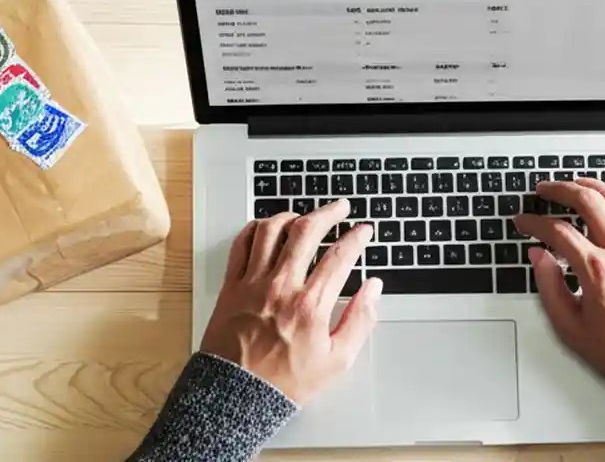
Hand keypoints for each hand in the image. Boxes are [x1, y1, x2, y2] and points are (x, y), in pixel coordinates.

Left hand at [200, 199, 382, 403]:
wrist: (236, 396)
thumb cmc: (285, 382)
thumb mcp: (337, 361)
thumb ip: (360, 320)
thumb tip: (373, 289)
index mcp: (310, 305)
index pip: (339, 256)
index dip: (356, 237)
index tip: (364, 230)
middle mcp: (281, 287)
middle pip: (306, 231)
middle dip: (329, 213)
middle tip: (340, 208)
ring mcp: (252, 283)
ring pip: (271, 230)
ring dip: (292, 216)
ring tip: (304, 216)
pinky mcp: (231, 286)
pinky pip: (241, 245)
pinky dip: (255, 229)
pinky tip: (266, 228)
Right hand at [516, 179, 604, 384]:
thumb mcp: (572, 328)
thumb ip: (550, 287)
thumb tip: (538, 257)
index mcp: (596, 270)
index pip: (557, 231)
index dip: (534, 222)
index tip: (524, 222)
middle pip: (587, 201)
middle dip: (560, 189)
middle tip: (545, 189)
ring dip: (594, 185)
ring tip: (578, 184)